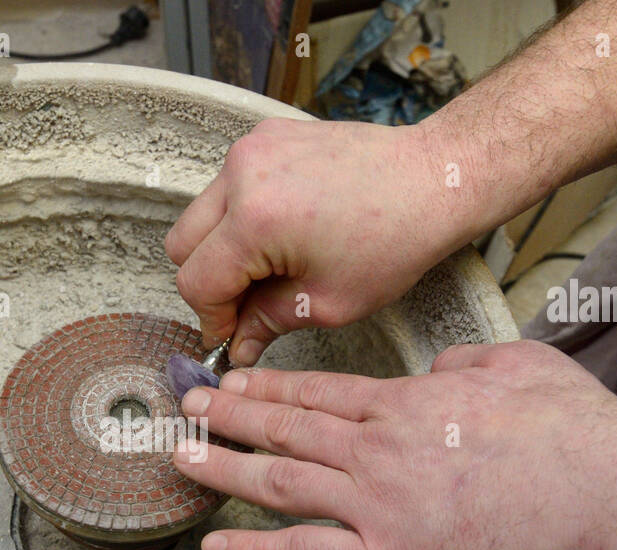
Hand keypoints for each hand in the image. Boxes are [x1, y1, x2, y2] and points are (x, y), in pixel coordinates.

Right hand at [164, 118, 478, 365]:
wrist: (433, 178)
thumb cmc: (396, 237)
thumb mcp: (327, 302)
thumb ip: (267, 324)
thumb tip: (237, 346)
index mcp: (255, 220)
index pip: (195, 283)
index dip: (213, 319)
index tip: (234, 334)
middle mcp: (243, 175)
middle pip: (183, 246)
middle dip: (211, 282)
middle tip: (250, 303)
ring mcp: (251, 149)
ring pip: (200, 214)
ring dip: (223, 246)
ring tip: (272, 264)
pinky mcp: (265, 137)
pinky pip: (229, 186)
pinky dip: (243, 214)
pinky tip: (285, 229)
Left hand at [172, 340, 616, 549]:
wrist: (601, 493)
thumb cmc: (574, 431)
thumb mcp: (519, 363)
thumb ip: (467, 360)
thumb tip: (441, 366)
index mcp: (407, 402)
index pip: (318, 393)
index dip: (268, 389)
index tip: (231, 383)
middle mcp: (377, 448)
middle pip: (287, 430)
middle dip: (231, 417)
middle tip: (188, 410)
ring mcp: (376, 504)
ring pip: (280, 482)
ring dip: (225, 469)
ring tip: (180, 458)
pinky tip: (213, 549)